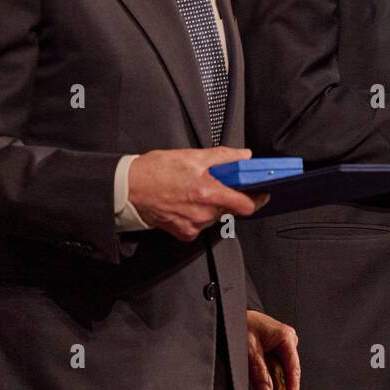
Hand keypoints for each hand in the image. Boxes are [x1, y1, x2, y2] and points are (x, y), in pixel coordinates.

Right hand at [127, 147, 267, 241]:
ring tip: (195, 190)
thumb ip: (224, 157)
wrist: (127, 188)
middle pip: (230, 209)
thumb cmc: (155, 170)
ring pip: (215, 216)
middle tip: (216, 183)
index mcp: (207, 193)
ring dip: (212, 205)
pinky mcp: (182, 233)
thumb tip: (245, 156)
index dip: (257, 198)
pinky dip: (198, 214)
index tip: (262, 192)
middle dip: (228, 196)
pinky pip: (200, 224)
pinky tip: (186, 202)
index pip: (246, 205)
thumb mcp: (192, 156)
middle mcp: (202, 213)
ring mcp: (192, 225)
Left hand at [247, 310, 299, 389]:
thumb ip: (258, 370)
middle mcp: (288, 339)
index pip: (293, 368)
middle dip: (284, 387)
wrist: (232, 312)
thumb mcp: (248, 349)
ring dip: (277, 382)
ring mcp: (283, 344)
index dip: (292, 389)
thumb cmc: (241, 322)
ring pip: (283, 369)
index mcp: (286, 337)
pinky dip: (272, 376)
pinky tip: (267, 384)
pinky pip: (277, 366)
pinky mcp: (276, 348)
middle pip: (290, 371)